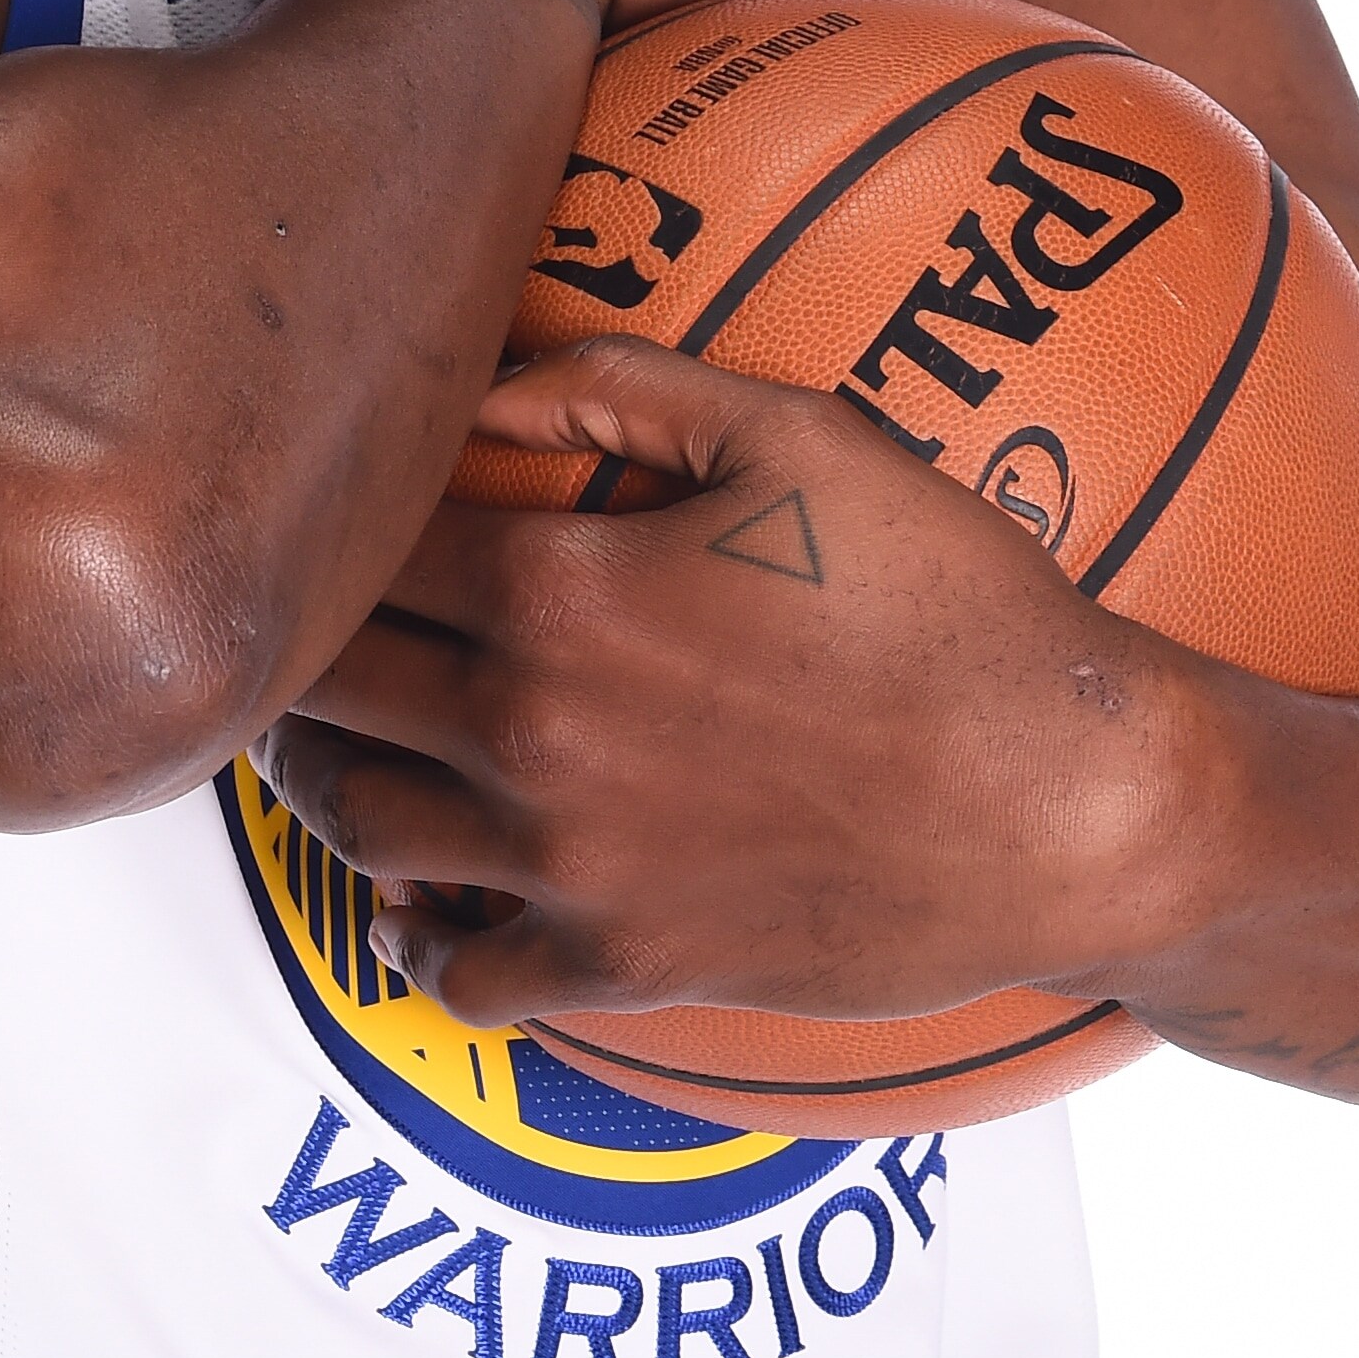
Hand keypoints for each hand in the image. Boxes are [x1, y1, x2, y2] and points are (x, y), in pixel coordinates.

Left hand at [264, 338, 1220, 1022]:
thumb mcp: (803, 433)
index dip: (324, 512)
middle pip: (321, 682)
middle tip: (298, 608)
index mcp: (560, 589)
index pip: (358, 545)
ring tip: (337, 731)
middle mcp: (531, 734)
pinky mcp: (620, 965)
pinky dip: (419, 938)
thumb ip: (618, 382)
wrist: (1070, 800)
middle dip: (288, 635)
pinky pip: (455, 980)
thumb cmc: (953, 598)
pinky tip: (434, 894)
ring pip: (355, 824)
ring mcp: (567, 864)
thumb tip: (478, 377)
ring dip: (323, 773)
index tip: (327, 497)